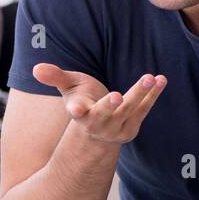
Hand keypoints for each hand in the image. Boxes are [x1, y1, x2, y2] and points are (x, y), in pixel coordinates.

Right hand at [32, 63, 165, 144]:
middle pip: (105, 113)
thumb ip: (55, 77)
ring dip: (139, 94)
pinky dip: (153, 94)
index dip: (77, 109)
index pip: (76, 112)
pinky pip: (144, 108)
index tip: (77, 108)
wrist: (98, 130)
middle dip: (111, 106)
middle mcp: (98, 123)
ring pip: (129, 109)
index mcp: (80, 114)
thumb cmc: (82, 101)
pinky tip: (162, 79)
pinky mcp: (132, 126)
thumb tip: (36, 69)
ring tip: (149, 77)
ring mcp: (117, 127)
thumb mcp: (68, 88)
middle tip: (117, 96)